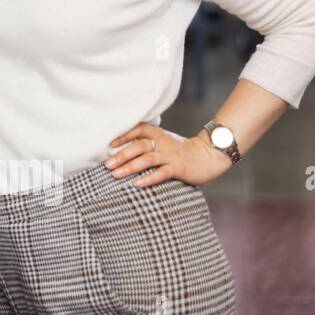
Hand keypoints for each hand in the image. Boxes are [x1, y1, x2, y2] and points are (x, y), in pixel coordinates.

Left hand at [105, 122, 232, 188]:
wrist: (207, 156)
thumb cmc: (179, 150)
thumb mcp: (163, 141)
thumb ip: (146, 142)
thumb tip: (119, 150)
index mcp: (157, 134)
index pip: (138, 130)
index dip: (123, 136)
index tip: (109, 145)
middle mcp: (163, 142)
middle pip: (139, 146)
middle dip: (121, 155)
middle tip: (107, 165)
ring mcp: (170, 155)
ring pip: (147, 159)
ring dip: (130, 167)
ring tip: (116, 174)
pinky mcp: (179, 168)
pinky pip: (161, 173)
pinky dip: (148, 178)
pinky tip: (136, 184)